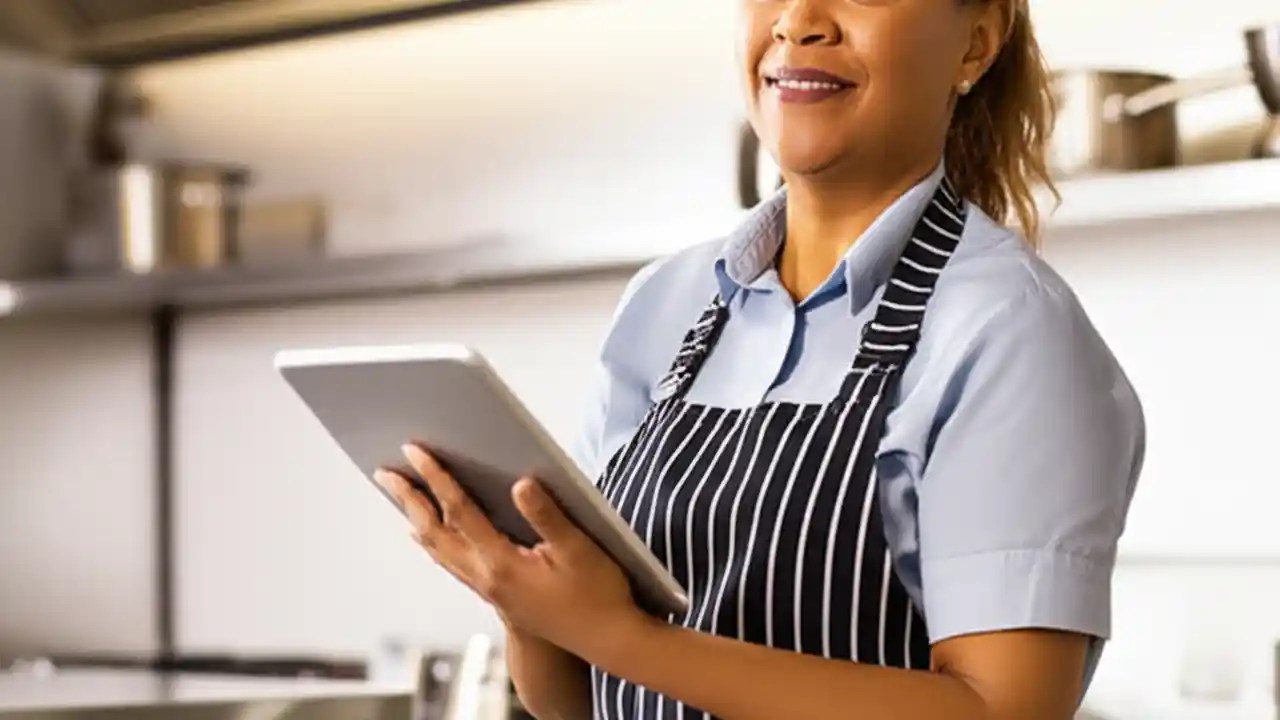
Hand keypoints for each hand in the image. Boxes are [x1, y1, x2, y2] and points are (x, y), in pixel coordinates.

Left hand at [374, 444, 646, 662]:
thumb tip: (521, 483)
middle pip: (434, 533)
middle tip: (385, 472)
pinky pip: (452, 563)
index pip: (460, 512)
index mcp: (502, 564)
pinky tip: (430, 536)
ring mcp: (488, 589)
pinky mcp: (496, 595)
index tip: (415, 451)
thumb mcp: (580, 550)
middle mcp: (486, 578)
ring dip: (416, 520)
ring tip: (400, 496)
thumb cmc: (598, 594)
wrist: (606, 640)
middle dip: (408, 500)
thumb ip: (549, 515)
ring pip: (439, 550)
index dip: (436, 478)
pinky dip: (434, 543)